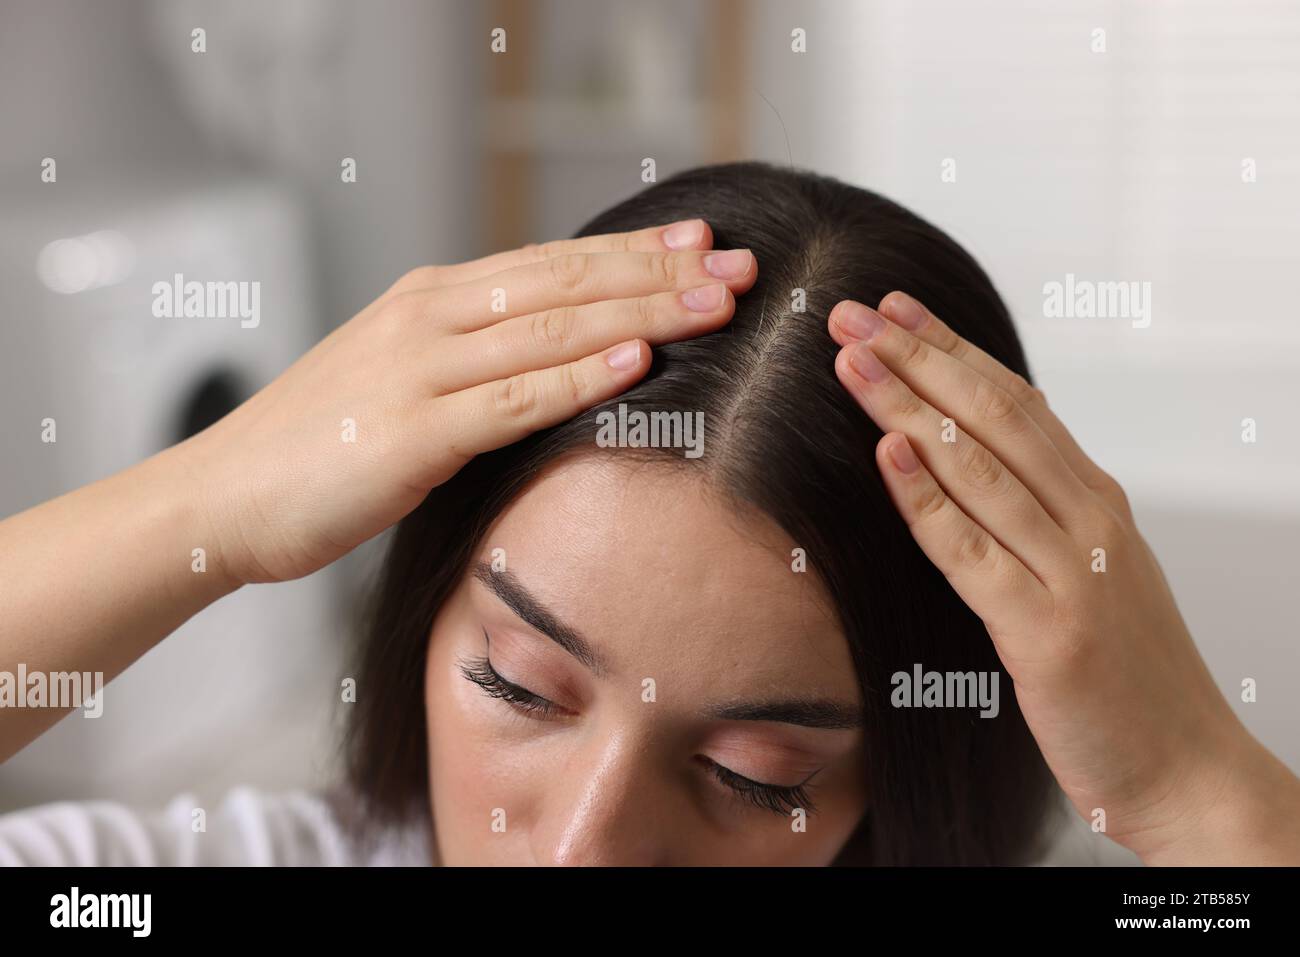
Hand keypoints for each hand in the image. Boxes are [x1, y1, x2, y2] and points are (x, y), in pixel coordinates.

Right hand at [177, 220, 756, 585]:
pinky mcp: (411, 432)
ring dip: (641, 311)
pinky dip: (577, 375)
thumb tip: (557, 361)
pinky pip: (512, 398)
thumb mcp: (405, 385)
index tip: (702, 246)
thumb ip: (476, 365)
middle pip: (564, 282)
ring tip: (715, 302)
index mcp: (431, 302)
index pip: (551, 263)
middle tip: (739, 267)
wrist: (223, 495)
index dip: (632, 254)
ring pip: (550, 328)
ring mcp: (418, 369)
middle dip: (659, 273)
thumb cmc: (318, 449)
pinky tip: (634, 358)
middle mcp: (429, 318)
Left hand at [828, 291, 1299, 863]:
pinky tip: (888, 454)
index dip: (951, 348)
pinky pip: (970, 551)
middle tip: (852, 313)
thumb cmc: (1130, 675)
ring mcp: (1069, 572)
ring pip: (976, 467)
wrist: (1188, 769)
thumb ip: (1049, 508)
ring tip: (851, 359)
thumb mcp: (1097, 570)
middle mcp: (1087, 520)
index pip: (1015, 400)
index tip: (895, 308)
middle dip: (917, 358)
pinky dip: (926, 498)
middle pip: (992, 416)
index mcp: (1096, 500)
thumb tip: (994, 442)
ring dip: (907, 406)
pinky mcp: (1044, 631)